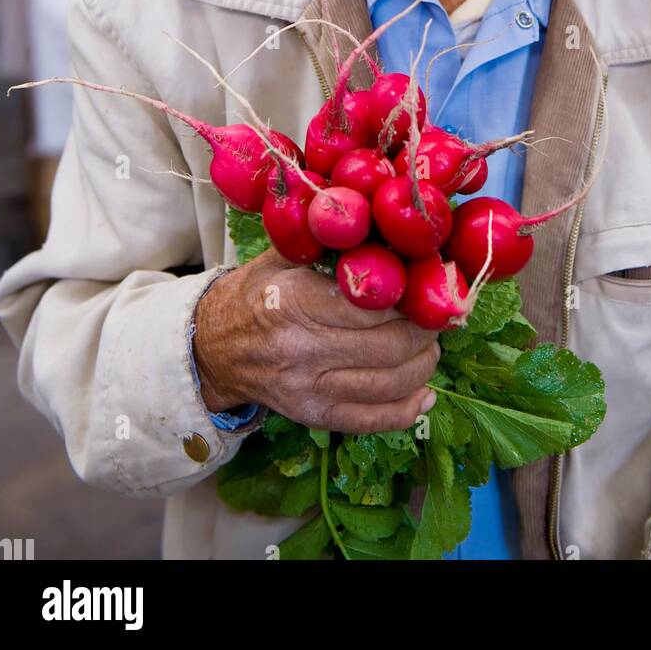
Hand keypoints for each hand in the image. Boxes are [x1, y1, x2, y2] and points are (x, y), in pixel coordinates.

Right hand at [193, 251, 439, 433]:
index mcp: (295, 302)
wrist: (213, 348)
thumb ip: (332, 244)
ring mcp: (308, 389)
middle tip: (436, 318)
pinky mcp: (314, 417)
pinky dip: (408, 409)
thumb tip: (389, 230)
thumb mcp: (285, 256)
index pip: (372, 305)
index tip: (428, 288)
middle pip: (390, 346)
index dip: (411, 297)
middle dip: (426, 332)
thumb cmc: (257, 293)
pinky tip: (425, 392)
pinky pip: (373, 420)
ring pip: (390, 384)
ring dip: (424, 365)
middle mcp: (301, 350)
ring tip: (431, 346)